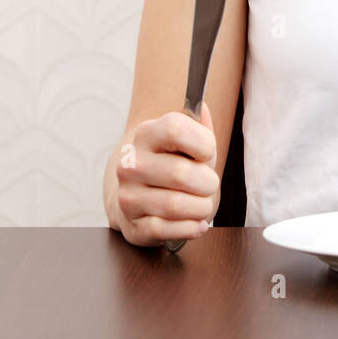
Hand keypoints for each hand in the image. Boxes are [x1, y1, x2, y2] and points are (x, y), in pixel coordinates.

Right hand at [112, 101, 219, 247]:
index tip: (207, 153)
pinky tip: (196, 223)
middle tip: (209, 185)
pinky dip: (190, 228)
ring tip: (202, 204)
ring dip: (201, 207)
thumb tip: (204, 109)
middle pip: (181, 173)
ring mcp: (128, 196)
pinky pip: (166, 229)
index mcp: (146, 135)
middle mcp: (131, 164)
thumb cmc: (172, 166)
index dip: (203, 142)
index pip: (175, 129)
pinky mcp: (133, 225)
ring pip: (176, 205)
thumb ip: (200, 129)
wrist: (139, 197)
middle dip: (208, 183)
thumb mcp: (188, 145)